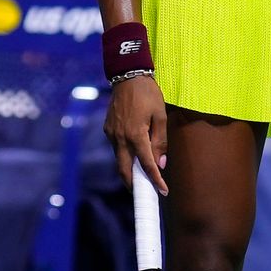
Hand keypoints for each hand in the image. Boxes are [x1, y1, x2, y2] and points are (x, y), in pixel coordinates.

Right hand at [106, 75, 169, 194]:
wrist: (127, 76)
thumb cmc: (148, 94)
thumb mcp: (161, 115)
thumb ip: (160, 140)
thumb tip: (160, 163)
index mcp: (135, 134)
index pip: (146, 164)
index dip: (155, 180)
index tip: (163, 191)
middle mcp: (120, 137)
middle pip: (124, 170)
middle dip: (134, 185)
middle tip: (145, 194)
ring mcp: (111, 134)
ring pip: (119, 160)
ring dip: (129, 171)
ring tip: (141, 178)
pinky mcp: (107, 129)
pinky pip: (116, 148)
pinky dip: (124, 157)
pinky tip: (133, 157)